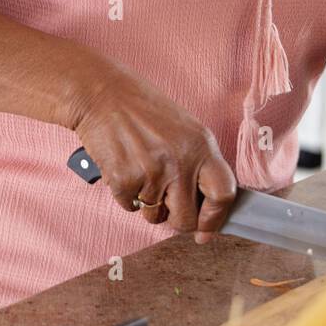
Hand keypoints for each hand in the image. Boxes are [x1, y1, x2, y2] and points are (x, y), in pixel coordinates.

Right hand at [71, 62, 236, 242]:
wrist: (102, 94)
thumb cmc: (142, 110)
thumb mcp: (184, 129)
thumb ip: (198, 163)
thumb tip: (206, 206)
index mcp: (201, 145)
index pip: (224, 193)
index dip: (216, 218)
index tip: (206, 230)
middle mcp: (180, 160)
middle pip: (186, 218)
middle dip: (176, 219)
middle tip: (166, 205)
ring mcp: (151, 172)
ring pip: (154, 216)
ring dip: (148, 204)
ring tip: (140, 171)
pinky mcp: (123, 180)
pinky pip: (129, 207)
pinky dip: (126, 195)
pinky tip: (124, 167)